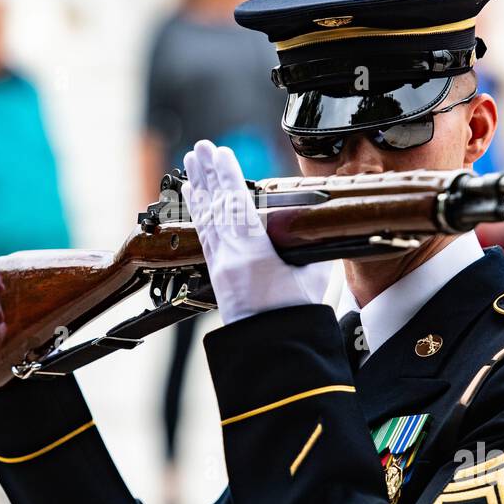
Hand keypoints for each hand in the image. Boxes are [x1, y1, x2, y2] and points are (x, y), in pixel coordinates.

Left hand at [181, 140, 328, 324]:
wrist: (275, 354)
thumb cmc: (297, 319)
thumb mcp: (314, 277)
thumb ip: (309, 246)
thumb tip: (314, 225)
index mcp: (253, 254)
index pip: (237, 204)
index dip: (228, 176)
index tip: (220, 153)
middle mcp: (229, 259)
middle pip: (216, 208)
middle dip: (207, 176)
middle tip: (199, 149)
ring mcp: (220, 269)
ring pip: (206, 221)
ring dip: (200, 191)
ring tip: (190, 167)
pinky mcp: (218, 277)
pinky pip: (205, 238)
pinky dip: (200, 215)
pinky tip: (195, 203)